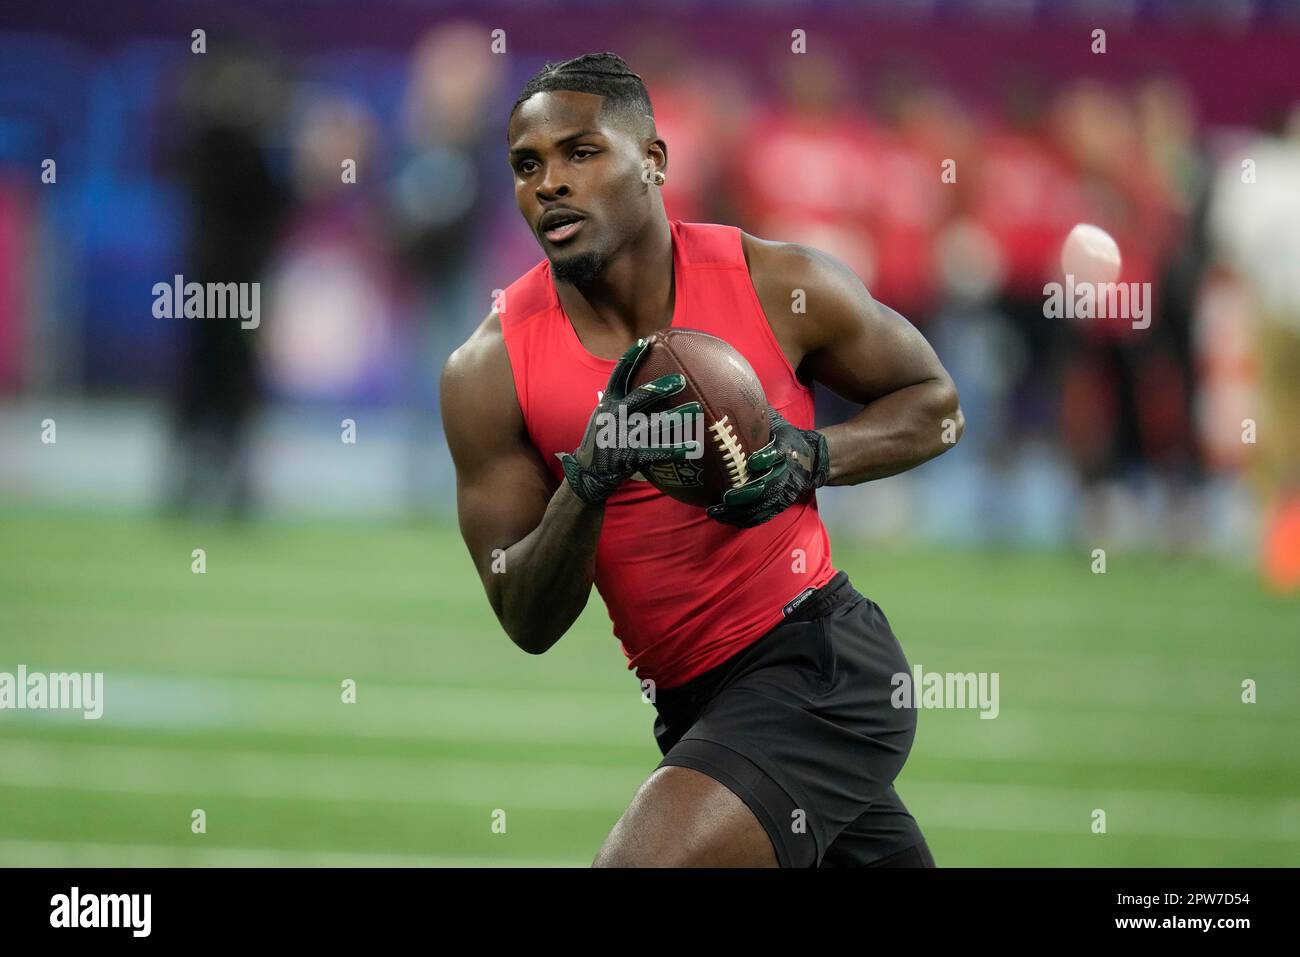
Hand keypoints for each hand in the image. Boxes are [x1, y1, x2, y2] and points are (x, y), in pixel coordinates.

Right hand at [557, 338, 701, 503]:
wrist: (587, 473)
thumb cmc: (601, 442)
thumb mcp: (604, 416)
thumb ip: (619, 400)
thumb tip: (642, 385)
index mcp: (608, 403)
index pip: (619, 375)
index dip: (632, 358)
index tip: (646, 342)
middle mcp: (614, 417)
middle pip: (638, 398)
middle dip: (660, 387)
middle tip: (681, 379)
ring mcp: (621, 437)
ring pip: (652, 425)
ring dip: (675, 417)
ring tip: (695, 410)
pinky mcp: (628, 457)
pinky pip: (656, 452)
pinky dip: (675, 449)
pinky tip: (692, 446)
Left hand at [707, 406, 829, 527]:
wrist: (812, 459)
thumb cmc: (784, 437)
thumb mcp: (775, 422)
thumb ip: (756, 413)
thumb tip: (729, 391)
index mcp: (786, 447)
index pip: (778, 452)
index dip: (767, 457)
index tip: (752, 461)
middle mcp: (788, 471)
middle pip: (770, 485)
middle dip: (747, 493)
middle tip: (726, 497)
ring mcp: (785, 490)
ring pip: (764, 505)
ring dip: (740, 511)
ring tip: (716, 511)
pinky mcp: (780, 503)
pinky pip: (762, 515)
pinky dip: (744, 519)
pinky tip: (724, 518)